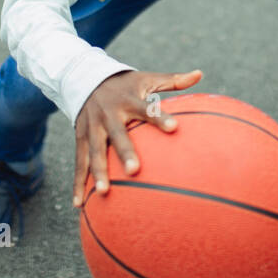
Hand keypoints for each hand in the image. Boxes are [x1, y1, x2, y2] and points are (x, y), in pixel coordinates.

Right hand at [73, 67, 202, 206]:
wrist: (85, 78)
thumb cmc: (125, 84)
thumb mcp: (147, 78)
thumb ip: (173, 80)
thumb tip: (199, 74)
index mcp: (128, 100)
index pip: (147, 109)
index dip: (160, 117)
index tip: (175, 128)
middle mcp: (109, 114)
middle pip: (118, 134)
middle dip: (125, 152)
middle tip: (136, 170)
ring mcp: (92, 127)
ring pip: (95, 152)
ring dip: (98, 172)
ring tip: (104, 192)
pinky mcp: (81, 138)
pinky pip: (79, 162)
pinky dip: (77, 183)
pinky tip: (78, 203)